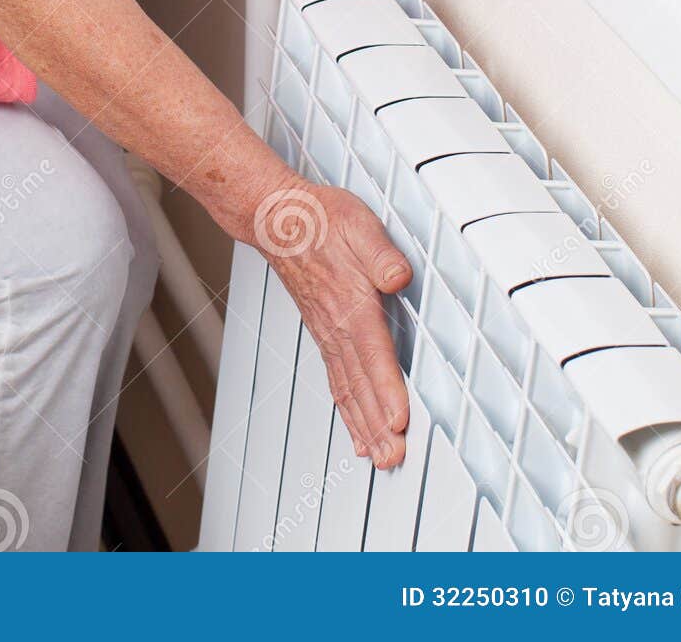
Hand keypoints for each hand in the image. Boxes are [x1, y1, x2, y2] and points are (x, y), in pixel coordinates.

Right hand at [253, 181, 411, 465]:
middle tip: (394, 460)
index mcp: (351, 303)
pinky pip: (337, 381)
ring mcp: (328, 335)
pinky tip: (357, 431)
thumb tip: (398, 276)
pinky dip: (348, 411)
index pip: (374, 354)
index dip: (388, 389)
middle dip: (378, 425)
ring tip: (380, 458)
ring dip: (365, 426)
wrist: (278, 219)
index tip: (401, 422)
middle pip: (361, 385)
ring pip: (348, 390)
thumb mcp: (359, 225)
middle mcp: (338, 328)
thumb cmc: (321, 219)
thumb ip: (381, 254)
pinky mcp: (324, 334)